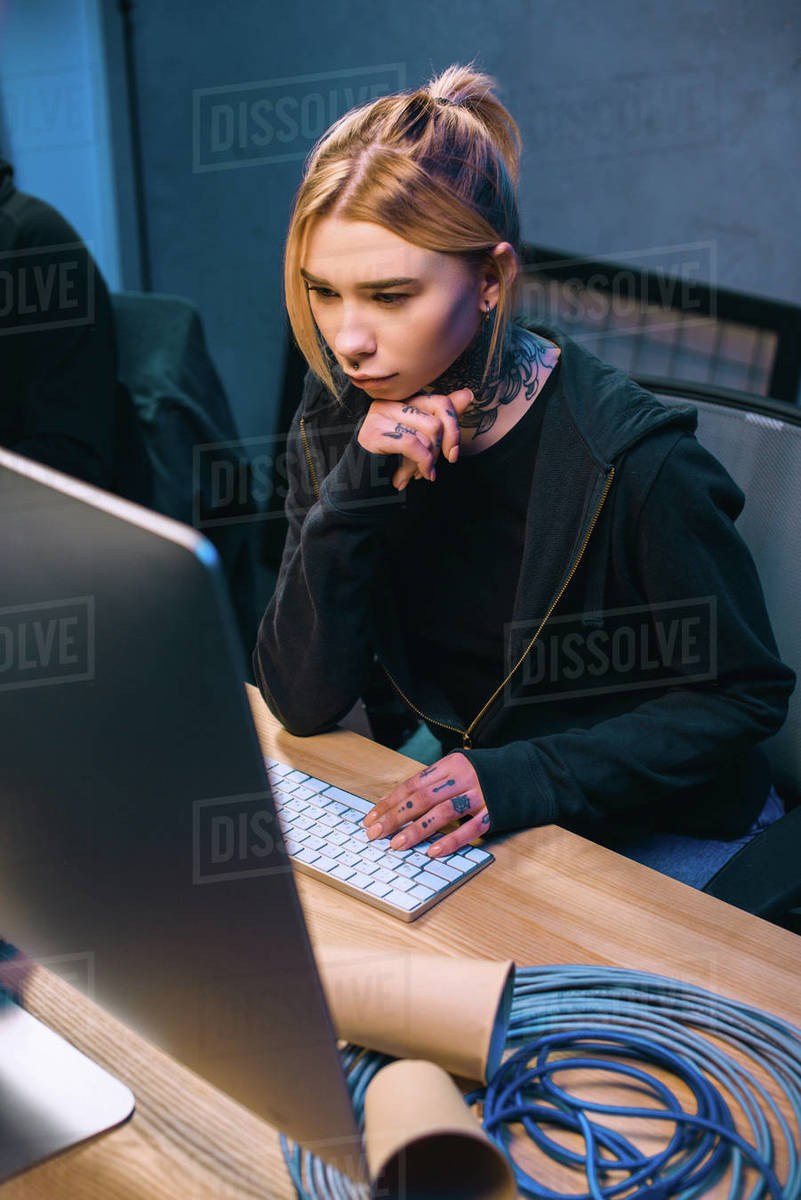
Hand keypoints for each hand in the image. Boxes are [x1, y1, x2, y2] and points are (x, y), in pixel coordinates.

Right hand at [356, 387, 473, 490]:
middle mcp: (390, 402)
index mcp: (403, 400)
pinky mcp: (374, 434)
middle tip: (433, 469)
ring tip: (416, 473)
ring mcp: (380, 416)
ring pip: (426, 435)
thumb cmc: (395, 461)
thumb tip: (469, 394)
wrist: (364, 485)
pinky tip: (417, 476)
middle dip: (440, 450)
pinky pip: (413, 445)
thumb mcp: (423, 439)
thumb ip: (443, 416)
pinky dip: (421, 464)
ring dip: (426, 462)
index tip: (453, 454)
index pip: (440, 402)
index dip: (454, 429)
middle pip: (436, 420)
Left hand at [362, 752, 490, 856]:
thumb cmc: (491, 772)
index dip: (390, 801)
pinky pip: (470, 829)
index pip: (412, 784)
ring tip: (397, 845)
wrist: (533, 770)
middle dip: (395, 817)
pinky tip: (433, 852)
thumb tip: (404, 803)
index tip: (372, 817)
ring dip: (417, 830)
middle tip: (375, 834)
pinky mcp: (494, 812)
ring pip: (442, 813)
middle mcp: (463, 778)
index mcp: (451, 764)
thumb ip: (437, 781)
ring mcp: (480, 795)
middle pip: (421, 798)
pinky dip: (450, 841)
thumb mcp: (462, 767)